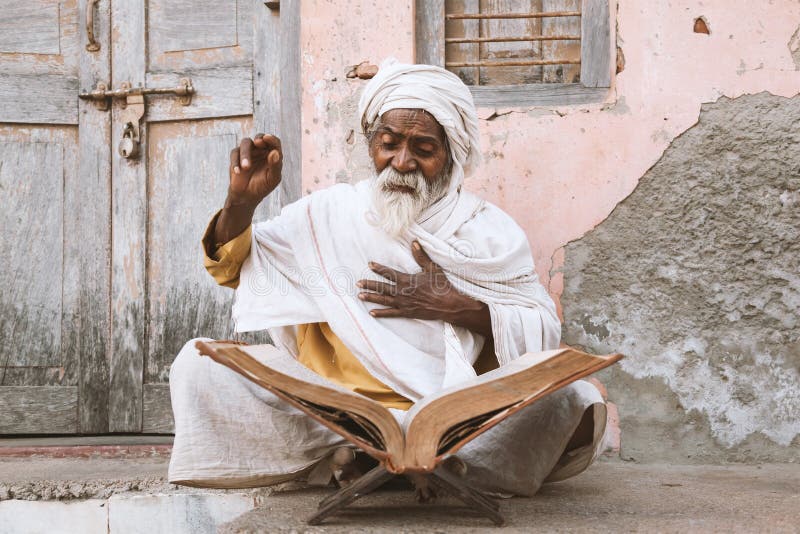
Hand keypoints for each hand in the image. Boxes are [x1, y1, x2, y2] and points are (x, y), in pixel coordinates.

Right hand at [227, 134, 281, 206]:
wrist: (247, 196)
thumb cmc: (263, 186)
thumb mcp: (272, 179)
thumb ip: (275, 166)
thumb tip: (275, 153)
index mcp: (272, 154)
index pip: (274, 143)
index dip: (272, 139)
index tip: (267, 138)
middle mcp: (261, 150)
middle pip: (260, 138)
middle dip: (259, 138)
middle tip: (258, 142)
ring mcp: (248, 152)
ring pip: (245, 143)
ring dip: (246, 154)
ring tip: (246, 167)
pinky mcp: (236, 156)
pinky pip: (235, 153)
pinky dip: (236, 162)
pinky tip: (238, 172)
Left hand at [357, 241, 492, 336]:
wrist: (448, 305)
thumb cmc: (441, 286)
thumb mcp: (432, 268)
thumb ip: (421, 256)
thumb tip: (414, 242)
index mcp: (407, 280)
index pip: (389, 273)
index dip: (378, 268)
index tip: (370, 264)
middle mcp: (402, 292)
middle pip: (382, 287)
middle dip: (369, 284)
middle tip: (357, 283)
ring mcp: (404, 303)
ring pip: (384, 300)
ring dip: (371, 298)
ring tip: (360, 295)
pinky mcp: (407, 313)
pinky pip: (391, 313)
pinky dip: (381, 313)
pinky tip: (372, 313)